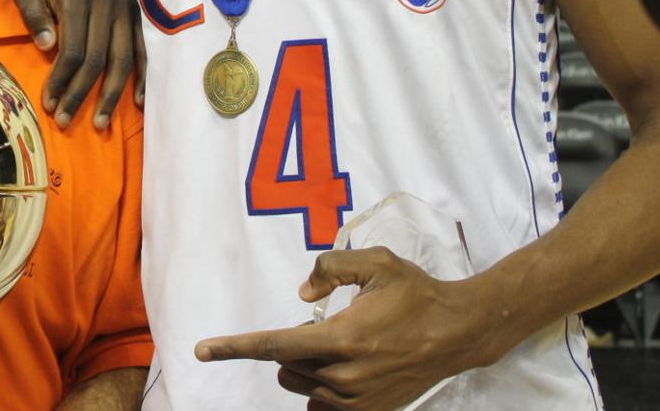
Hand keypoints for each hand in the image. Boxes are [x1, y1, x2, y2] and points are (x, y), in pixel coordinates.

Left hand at [10, 0, 142, 129]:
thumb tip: (48, 47)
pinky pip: (143, 49)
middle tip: (65, 121)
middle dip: (81, 95)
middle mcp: (107, 2)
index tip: (49, 104)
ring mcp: (125, 7)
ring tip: (99, 124)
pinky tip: (138, 102)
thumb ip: (33, 13)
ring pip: (123, 59)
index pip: (73, 50)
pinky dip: (142, 77)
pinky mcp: (135, 12)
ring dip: (111, 95)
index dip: (62, 80)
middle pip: (98, 60)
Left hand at [193, 249, 496, 410]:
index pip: (272, 345)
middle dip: (294, 344)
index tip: (201, 350)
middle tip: (330, 326)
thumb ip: (329, 267)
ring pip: (302, 385)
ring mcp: (357, 401)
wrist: (458, 332)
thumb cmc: (415, 293)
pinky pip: (322, 406)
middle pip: (284, 366)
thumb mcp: (373, 263)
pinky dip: (322, 387)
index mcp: (341, 340)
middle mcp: (345, 377)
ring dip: (308, 365)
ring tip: (346, 344)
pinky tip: (345, 369)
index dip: (233, 347)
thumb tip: (302, 295)